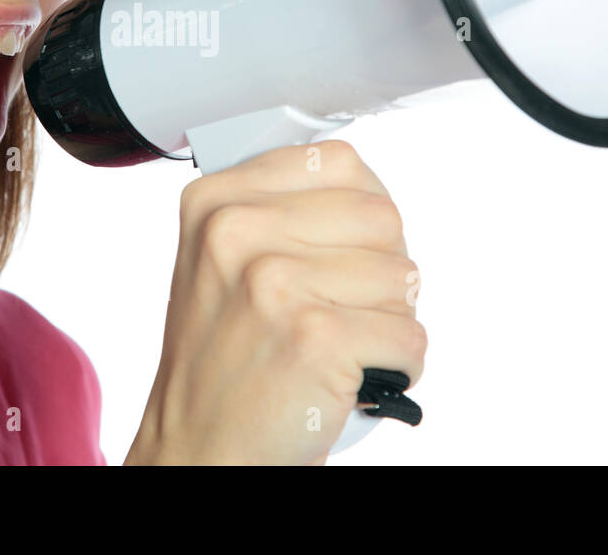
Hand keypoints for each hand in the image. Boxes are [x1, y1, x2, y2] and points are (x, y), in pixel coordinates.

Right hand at [126, 139, 425, 464]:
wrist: (197, 446)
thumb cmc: (219, 360)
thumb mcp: (220, 260)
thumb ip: (277, 209)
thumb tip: (366, 186)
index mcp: (216, 201)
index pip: (338, 162)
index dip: (362, 213)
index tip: (345, 249)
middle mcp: (237, 232)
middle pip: (382, 217)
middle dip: (382, 269)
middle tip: (342, 307)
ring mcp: (274, 282)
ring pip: (404, 277)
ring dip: (389, 321)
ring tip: (339, 345)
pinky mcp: (316, 337)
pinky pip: (410, 335)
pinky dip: (398, 365)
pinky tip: (350, 375)